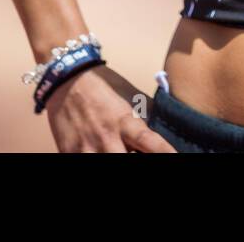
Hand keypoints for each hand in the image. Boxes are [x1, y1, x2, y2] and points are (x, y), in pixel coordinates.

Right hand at [44, 64, 176, 152]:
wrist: (67, 80)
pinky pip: (83, 162)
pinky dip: (93, 157)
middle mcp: (106, 137)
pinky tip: (98, 150)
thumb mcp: (129, 98)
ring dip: (113, 158)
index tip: (176, 157)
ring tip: (117, 150)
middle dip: (134, 160)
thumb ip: (144, 119)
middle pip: (123, 160)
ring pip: (104, 163)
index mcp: (125, 121)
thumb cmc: (102, 88)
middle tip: (136, 154)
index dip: (164, 152)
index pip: (149, 142)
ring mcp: (86, 148)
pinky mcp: (68, 152)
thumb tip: (162, 136)